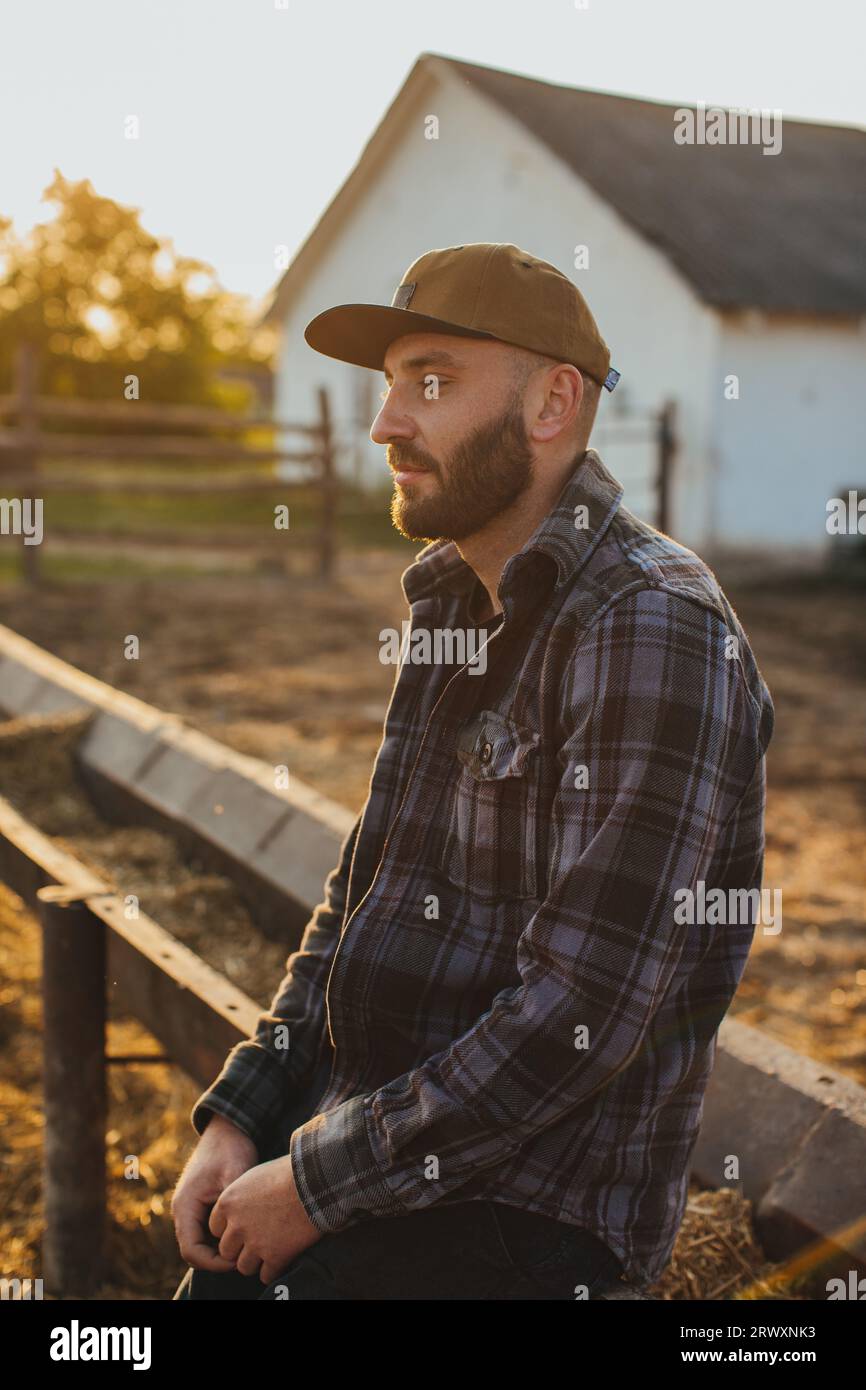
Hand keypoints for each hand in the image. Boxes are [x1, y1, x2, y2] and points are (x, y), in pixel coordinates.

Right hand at [171, 1113, 259, 1272]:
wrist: (227, 1128)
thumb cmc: (231, 1148)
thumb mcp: (235, 1175)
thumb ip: (233, 1206)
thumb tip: (238, 1235)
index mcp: (185, 1206)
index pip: (191, 1251)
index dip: (214, 1262)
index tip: (239, 1259)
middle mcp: (183, 1211)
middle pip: (195, 1252)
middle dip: (219, 1259)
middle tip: (245, 1255)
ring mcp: (190, 1208)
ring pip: (201, 1243)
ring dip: (220, 1249)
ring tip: (246, 1245)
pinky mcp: (200, 1205)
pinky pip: (206, 1232)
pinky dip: (222, 1237)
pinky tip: (243, 1231)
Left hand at [209, 1153, 322, 1284]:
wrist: (314, 1181)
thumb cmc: (288, 1173)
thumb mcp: (255, 1176)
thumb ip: (241, 1196)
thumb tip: (240, 1209)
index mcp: (228, 1203)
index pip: (215, 1229)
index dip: (230, 1230)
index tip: (242, 1227)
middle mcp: (237, 1225)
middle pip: (227, 1251)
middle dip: (240, 1248)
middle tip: (256, 1241)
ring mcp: (255, 1243)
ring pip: (244, 1267)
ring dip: (255, 1261)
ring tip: (269, 1250)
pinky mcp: (275, 1256)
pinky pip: (266, 1275)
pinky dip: (273, 1269)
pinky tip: (282, 1257)